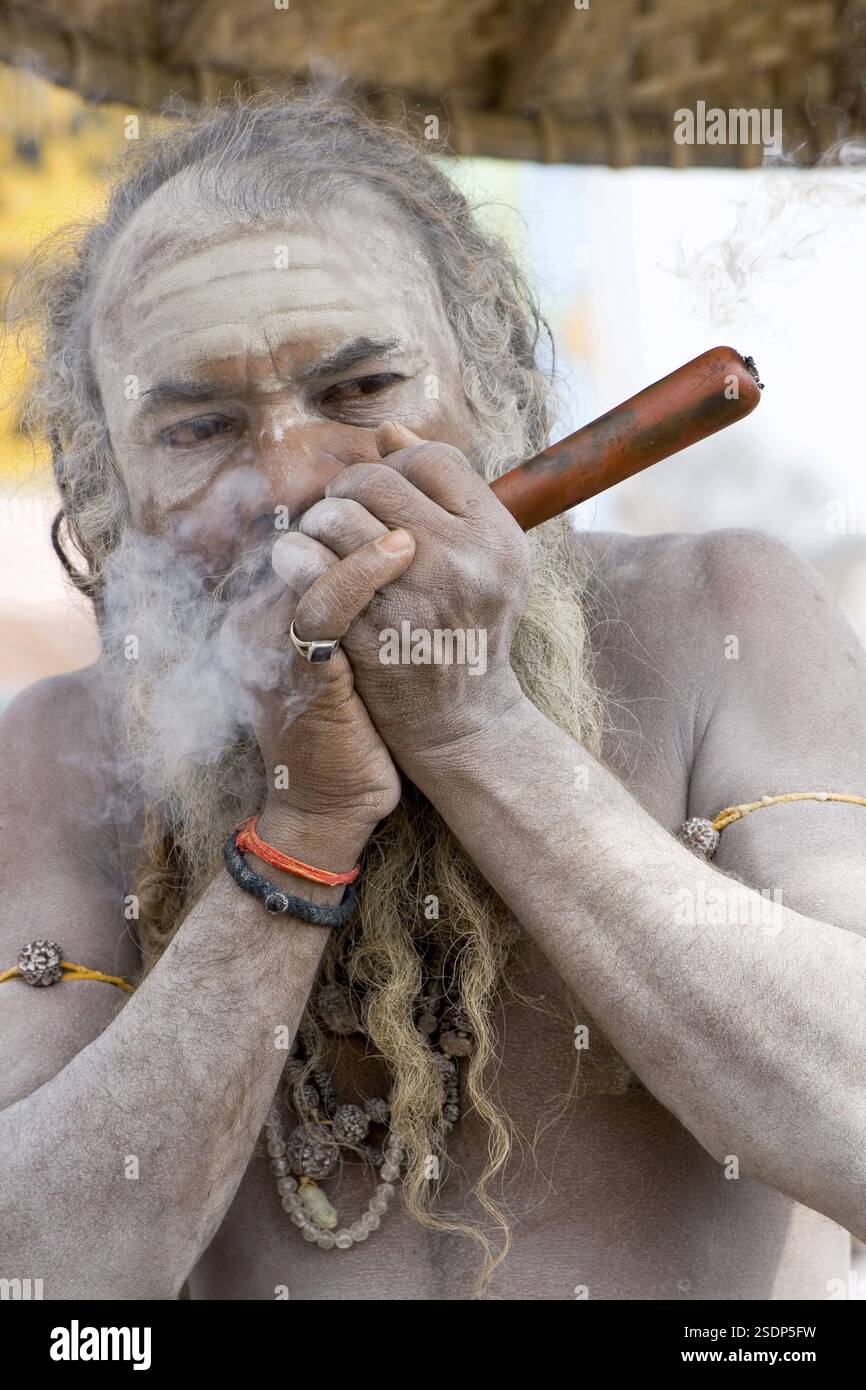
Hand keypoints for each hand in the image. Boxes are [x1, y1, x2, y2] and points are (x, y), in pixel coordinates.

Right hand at [218, 529, 416, 850]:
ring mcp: (266, 643)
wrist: (326, 810)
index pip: (303, 540)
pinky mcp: (291, 669)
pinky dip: (361, 571)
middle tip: (410, 500)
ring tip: (411, 520)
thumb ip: (352, 605)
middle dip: (357, 513)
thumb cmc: (352, 733)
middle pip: (302, 539)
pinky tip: (402, 552)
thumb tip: (399, 544)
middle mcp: (253, 620)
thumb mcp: (345, 656)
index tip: (402, 499)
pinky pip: (321, 604)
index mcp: (260, 614)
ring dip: (362, 531)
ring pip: (307, 557)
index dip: (353, 513)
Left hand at [272, 423, 530, 767]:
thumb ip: (444, 492)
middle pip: (377, 479)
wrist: (463, 722)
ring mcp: (414, 598)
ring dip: (317, 523)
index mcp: (496, 535)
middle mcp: (461, 561)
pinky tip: (299, 569)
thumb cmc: (467, 627)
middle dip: (346, 489)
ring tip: (321, 541)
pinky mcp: (370, 634)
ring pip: (337, 515)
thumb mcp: (482, 558)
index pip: (431, 458)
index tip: (381, 493)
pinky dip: (296, 562)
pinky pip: (311, 570)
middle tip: (339, 513)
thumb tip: (387, 429)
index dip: (397, 465)